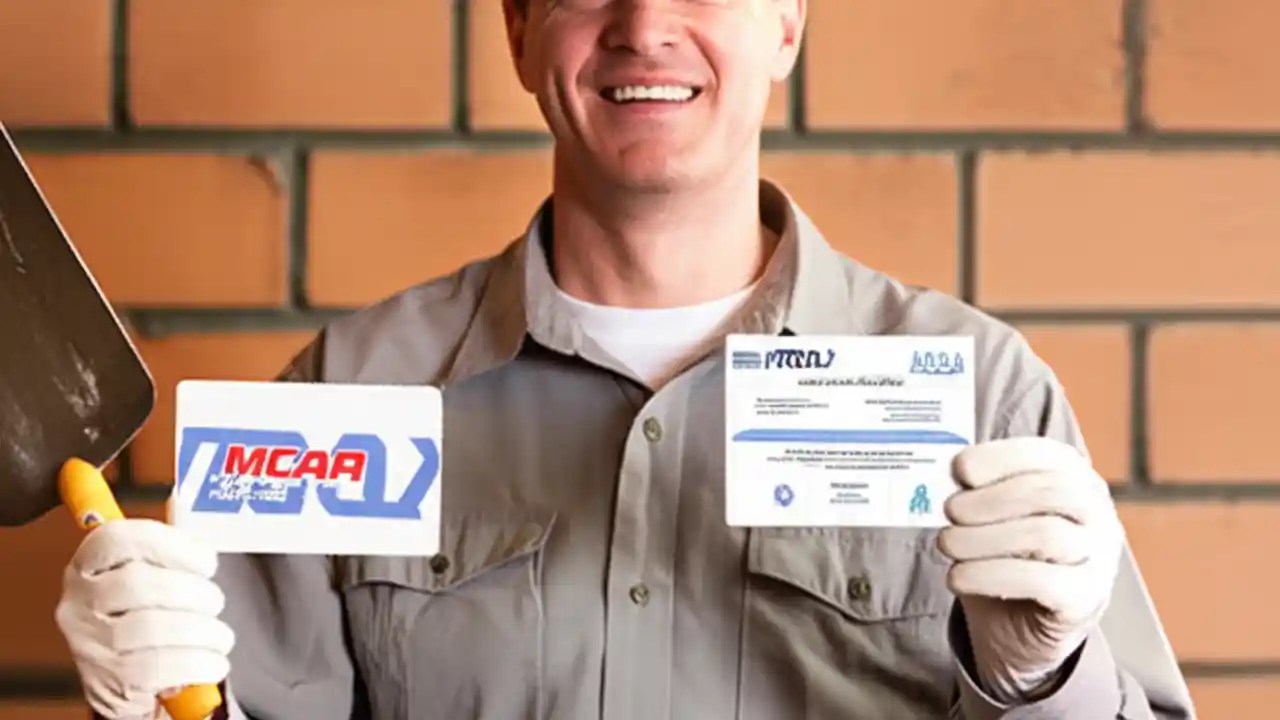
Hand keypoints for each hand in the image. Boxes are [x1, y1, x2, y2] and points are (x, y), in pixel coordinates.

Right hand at [55, 519, 233, 718]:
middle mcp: (79, 604)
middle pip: (139, 584)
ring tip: (219, 636)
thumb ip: (164, 545)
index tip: (207, 560)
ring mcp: (91, 645)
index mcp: (88, 568)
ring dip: (204, 630)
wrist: (130, 689)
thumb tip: (183, 494)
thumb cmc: (147, 623)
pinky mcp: (110, 682)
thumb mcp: (148, 578)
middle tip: (215, 601)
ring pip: (154, 626)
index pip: (116, 539)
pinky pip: (163, 665)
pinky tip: (212, 661)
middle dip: (194, 592)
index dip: (171, 543)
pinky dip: (201, 661)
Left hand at [936, 437, 1124, 702]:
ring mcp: (1099, 560)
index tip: (960, 468)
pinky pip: (1041, 582)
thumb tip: (943, 476)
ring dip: (984, 537)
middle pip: (1053, 492)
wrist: (1019, 632)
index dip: (1003, 458)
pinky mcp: (1084, 601)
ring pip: (1046, 535)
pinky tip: (957, 577)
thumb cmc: (1003, 560)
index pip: (1050, 456)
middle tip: (950, 510)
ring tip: (946, 544)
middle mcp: (1098, 516)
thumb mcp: (990, 520)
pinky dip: (989, 575)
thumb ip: (976, 493)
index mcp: (1077, 482)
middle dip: (993, 498)